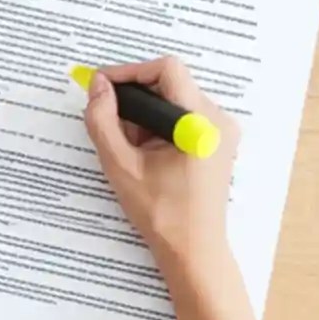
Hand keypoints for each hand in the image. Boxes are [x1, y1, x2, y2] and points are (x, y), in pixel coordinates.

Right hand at [84, 57, 263, 319]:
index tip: (101, 85)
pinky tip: (143, 151)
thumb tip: (97, 85)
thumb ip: (103, 119)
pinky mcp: (217, 142)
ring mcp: (221, 131)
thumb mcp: (120, 164)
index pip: (166, 70)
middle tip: (110, 121)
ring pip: (174, 98)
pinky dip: (157, 124)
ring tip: (126, 144)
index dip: (129, 71)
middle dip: (134, 96)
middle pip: (170, 82)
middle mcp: (218, 120)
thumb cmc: (160, 212)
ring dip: (144, 113)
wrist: (192, 250)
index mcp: (201, 122)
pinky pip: (182, 115)